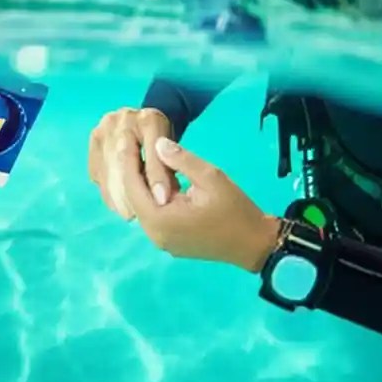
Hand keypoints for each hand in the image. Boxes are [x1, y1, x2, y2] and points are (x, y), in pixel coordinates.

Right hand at [88, 107, 179, 219]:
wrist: (149, 122)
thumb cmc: (164, 141)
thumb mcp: (173, 154)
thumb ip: (167, 172)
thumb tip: (162, 200)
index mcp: (149, 120)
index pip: (152, 156)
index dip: (155, 180)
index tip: (159, 204)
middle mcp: (123, 120)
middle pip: (124, 162)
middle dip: (129, 193)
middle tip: (135, 216)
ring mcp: (105, 128)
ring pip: (107, 168)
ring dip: (114, 195)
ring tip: (125, 213)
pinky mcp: (94, 139)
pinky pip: (96, 169)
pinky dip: (105, 189)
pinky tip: (114, 203)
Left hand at [122, 137, 281, 272]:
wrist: (255, 244)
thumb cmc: (235, 210)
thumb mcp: (211, 177)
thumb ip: (182, 160)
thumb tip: (157, 144)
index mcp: (161, 220)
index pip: (134, 186)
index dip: (128, 160)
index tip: (125, 138)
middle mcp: (155, 234)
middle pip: (135, 197)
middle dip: (132, 170)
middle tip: (130, 143)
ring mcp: (162, 241)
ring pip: (144, 206)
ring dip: (143, 183)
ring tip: (141, 155)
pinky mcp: (170, 242)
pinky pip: (154, 214)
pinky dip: (154, 195)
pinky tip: (158, 177)